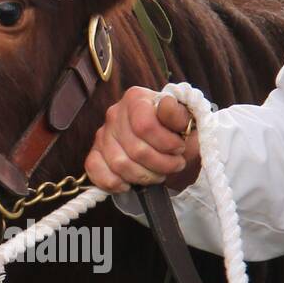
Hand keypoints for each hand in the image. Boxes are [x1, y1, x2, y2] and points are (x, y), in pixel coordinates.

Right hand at [85, 86, 199, 193]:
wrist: (170, 151)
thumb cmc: (179, 135)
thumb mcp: (188, 123)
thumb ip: (178, 115)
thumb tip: (167, 106)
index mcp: (136, 99)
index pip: (145, 126)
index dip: (167, 144)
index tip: (180, 148)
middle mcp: (114, 113)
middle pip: (135, 150)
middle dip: (161, 164)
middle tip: (175, 165)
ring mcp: (102, 134)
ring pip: (119, 165)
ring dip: (144, 177)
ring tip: (158, 174)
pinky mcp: (95, 153)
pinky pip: (95, 170)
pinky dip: (114, 182)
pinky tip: (130, 183)